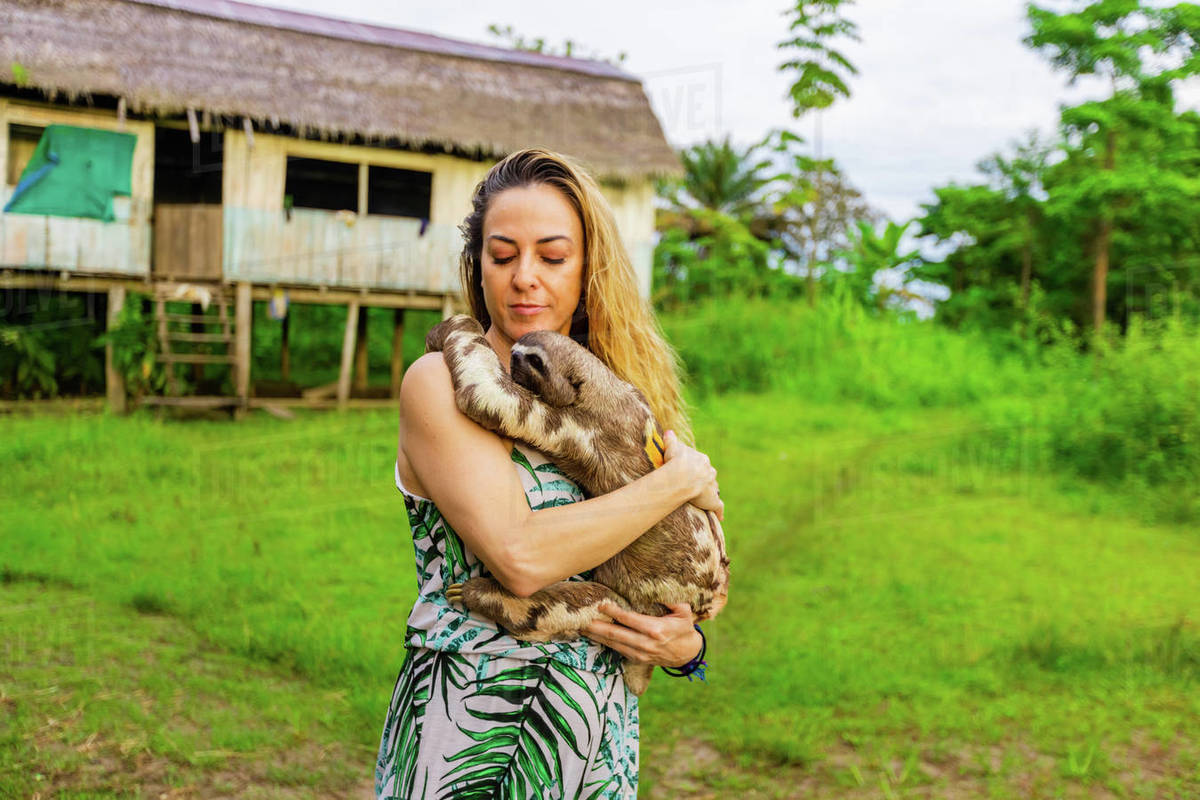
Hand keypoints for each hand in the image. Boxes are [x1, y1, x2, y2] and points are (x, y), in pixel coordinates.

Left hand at [583, 602, 701, 667]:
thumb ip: (672, 600)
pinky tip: (594, 637)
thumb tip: (658, 589)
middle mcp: (646, 643)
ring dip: (597, 637)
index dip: (614, 612)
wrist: (688, 654)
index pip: (630, 619)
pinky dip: (604, 644)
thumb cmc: (684, 628)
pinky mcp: (637, 660)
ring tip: (582, 629)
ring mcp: (640, 654)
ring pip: (614, 644)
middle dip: (597, 627)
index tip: (601, 605)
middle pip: (616, 634)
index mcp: (656, 629)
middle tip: (582, 620)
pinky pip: (618, 651)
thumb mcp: (684, 612)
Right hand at [662, 430, 722, 520]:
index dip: (694, 467)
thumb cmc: (675, 461)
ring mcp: (712, 486)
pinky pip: (718, 506)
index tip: (688, 470)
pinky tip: (720, 517)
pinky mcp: (712, 500)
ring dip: (710, 492)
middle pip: (709, 475)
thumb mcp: (671, 447)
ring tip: (704, 498)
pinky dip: (719, 511)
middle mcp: (710, 472)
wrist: (681, 476)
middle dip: (704, 479)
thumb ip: (671, 439)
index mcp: (702, 460)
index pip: (700, 463)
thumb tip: (668, 432)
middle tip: (695, 484)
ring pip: (713, 489)